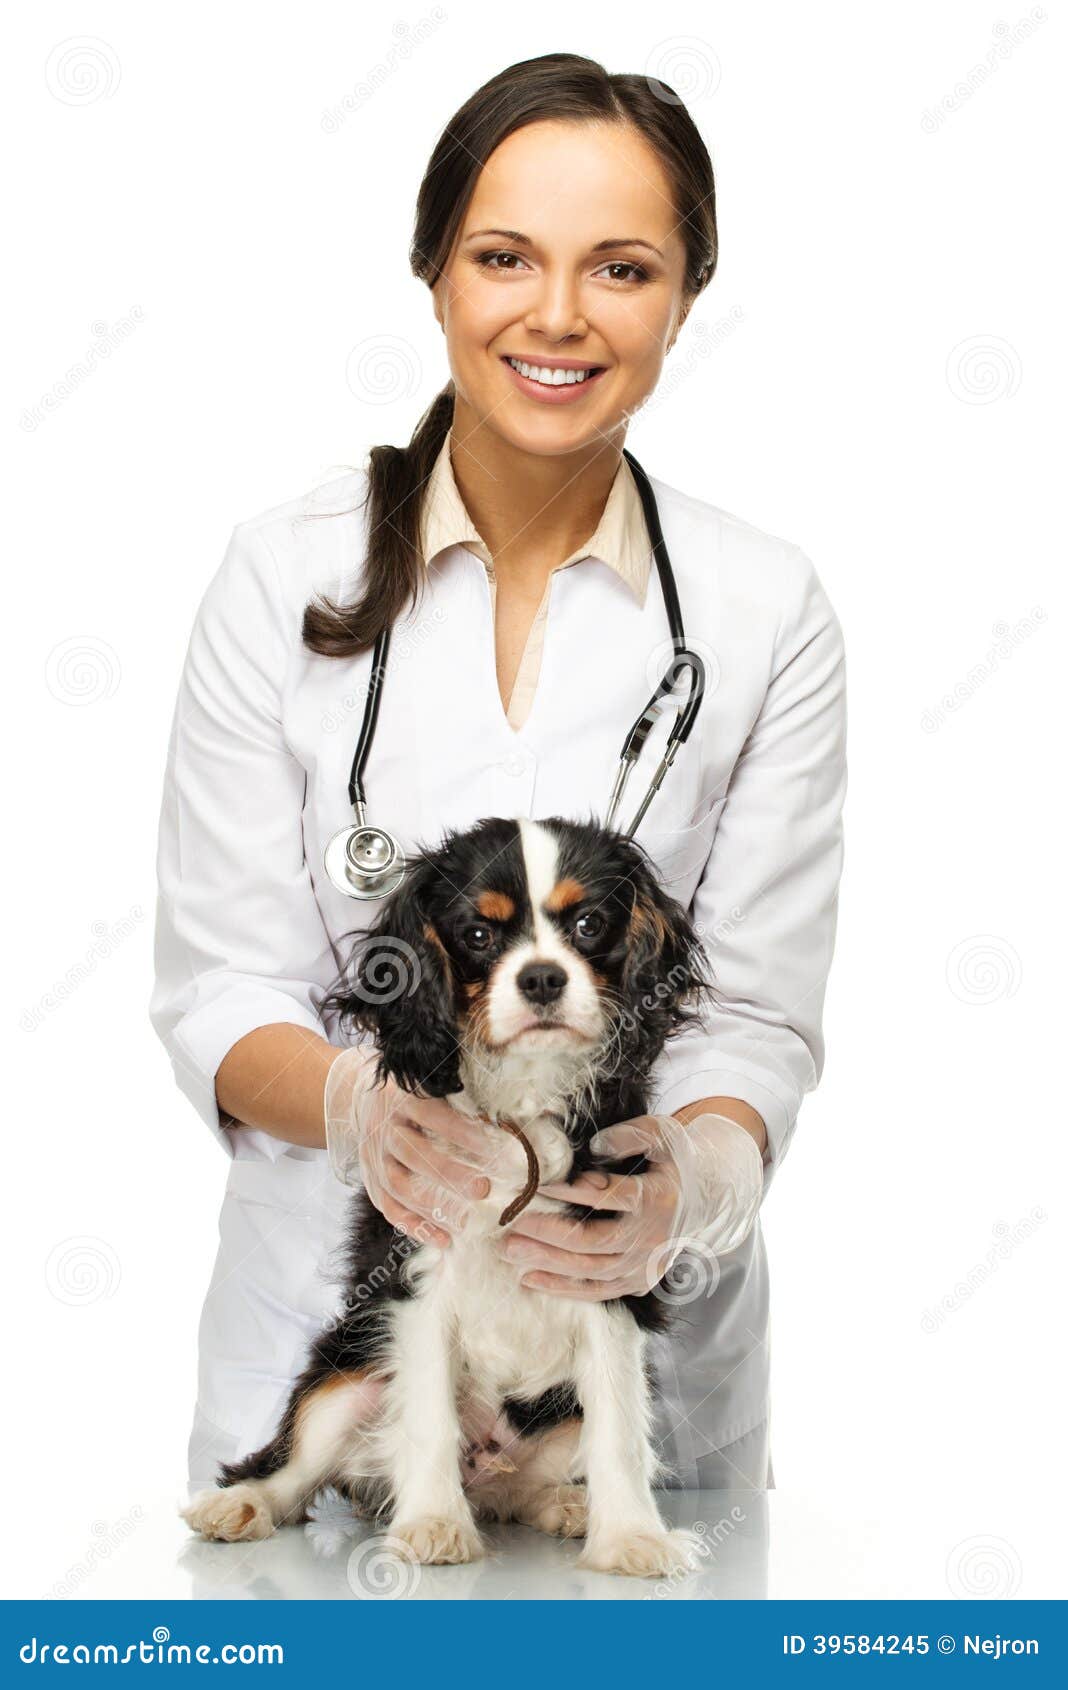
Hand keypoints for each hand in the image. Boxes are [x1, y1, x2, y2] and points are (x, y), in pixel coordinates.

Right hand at [323, 1045, 511, 1245]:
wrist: (360, 1095)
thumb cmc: (411, 1090)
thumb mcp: (427, 1081)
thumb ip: (456, 1098)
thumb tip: (503, 1119)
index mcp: (401, 1098)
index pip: (432, 1116)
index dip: (461, 1132)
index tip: (493, 1147)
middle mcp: (384, 1128)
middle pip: (414, 1155)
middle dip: (449, 1174)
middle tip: (483, 1190)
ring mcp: (374, 1157)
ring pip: (400, 1186)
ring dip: (433, 1207)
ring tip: (466, 1223)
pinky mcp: (371, 1179)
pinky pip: (389, 1208)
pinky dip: (414, 1226)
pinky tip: (442, 1239)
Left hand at [496, 1111, 765, 1298]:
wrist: (706, 1196)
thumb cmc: (673, 1159)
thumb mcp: (659, 1134)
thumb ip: (628, 1136)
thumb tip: (593, 1149)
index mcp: (657, 1198)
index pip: (610, 1198)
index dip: (572, 1192)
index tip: (538, 1185)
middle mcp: (652, 1237)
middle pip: (594, 1243)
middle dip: (548, 1238)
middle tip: (510, 1229)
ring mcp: (645, 1264)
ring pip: (591, 1272)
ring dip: (547, 1264)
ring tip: (509, 1251)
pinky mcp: (638, 1281)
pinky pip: (597, 1290)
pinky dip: (562, 1288)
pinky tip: (530, 1280)